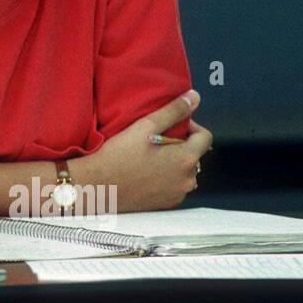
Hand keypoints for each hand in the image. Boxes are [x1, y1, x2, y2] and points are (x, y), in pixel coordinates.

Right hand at [72, 91, 212, 212]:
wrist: (97, 187)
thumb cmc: (118, 157)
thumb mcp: (145, 127)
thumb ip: (173, 111)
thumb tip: (194, 97)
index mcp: (186, 159)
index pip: (205, 137)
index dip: (190, 126)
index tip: (170, 125)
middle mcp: (188, 180)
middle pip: (194, 154)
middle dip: (179, 145)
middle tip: (154, 140)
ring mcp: (177, 194)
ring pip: (184, 171)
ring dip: (173, 162)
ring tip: (148, 156)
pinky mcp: (166, 204)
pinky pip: (174, 186)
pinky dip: (166, 178)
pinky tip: (145, 172)